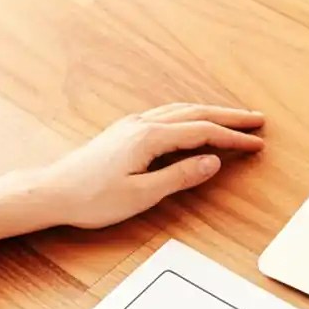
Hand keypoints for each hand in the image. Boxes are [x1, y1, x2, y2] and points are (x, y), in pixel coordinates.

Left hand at [32, 103, 264, 228]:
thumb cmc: (91, 198)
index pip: (203, 132)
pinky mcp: (124, 132)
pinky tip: (192, 122)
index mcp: (150, 138)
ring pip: (181, 111)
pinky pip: (166, 115)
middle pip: (196, 113)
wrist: (52, 192)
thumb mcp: (141, 194)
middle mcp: (142, 124)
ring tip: (232, 119)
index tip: (256, 143)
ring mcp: (132, 126)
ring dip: (210, 113)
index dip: (233, 138)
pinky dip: (189, 115)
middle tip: (256, 121)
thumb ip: (180, 176)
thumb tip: (211, 162)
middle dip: (229, 117)